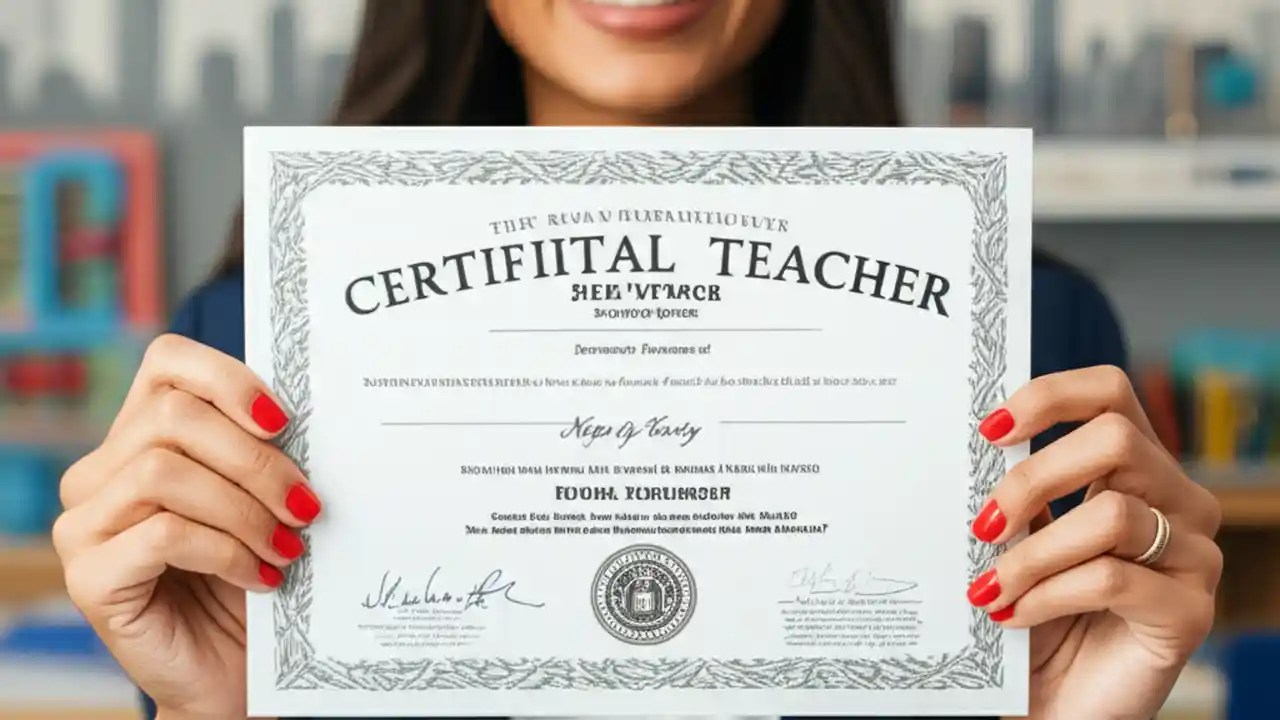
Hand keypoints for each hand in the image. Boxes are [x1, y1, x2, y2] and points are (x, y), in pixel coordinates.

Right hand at [53, 334, 318, 719]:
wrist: (233, 670)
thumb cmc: (253, 574)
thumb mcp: (264, 501)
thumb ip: (266, 450)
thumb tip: (313, 409)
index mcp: (141, 437)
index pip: (166, 362)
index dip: (226, 378)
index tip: (283, 420)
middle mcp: (99, 473)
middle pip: (172, 419)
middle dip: (254, 460)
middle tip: (305, 504)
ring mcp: (84, 526)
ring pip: (165, 474)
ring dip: (245, 509)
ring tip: (287, 545)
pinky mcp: (89, 578)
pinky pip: (163, 534)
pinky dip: (227, 551)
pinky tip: (262, 576)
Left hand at [966, 366, 1221, 719]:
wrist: (1056, 703)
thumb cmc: (1035, 616)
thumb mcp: (1018, 544)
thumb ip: (1013, 497)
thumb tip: (968, 449)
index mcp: (1134, 471)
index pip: (1110, 394)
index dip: (1050, 396)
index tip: (989, 429)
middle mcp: (1176, 502)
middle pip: (1116, 440)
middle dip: (1034, 477)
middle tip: (982, 523)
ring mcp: (1193, 556)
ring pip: (1112, 515)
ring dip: (1033, 552)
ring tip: (989, 586)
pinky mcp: (1190, 612)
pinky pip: (1113, 580)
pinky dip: (1048, 594)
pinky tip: (1012, 614)